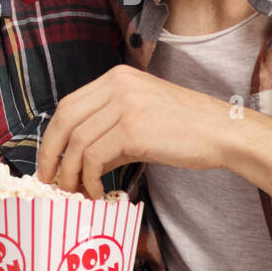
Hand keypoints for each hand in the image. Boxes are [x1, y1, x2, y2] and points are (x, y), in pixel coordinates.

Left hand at [36, 65, 235, 196]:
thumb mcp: (141, 117)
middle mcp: (117, 85)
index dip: (53, 137)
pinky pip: (95, 157)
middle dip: (51, 154)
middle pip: (65, 119)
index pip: (69, 105)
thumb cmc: (187, 130)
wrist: (222, 132)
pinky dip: (90, 179)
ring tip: (76, 192)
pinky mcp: (133, 128)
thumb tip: (78, 160)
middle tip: (50, 180)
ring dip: (71, 173)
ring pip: (77, 142)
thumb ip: (109, 130)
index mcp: (117, 78)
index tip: (49, 162)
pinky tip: (97, 192)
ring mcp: (125, 104)